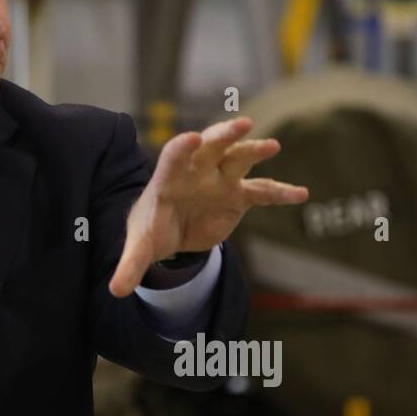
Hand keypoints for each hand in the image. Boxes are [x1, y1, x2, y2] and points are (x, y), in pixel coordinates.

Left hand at [108, 116, 307, 296]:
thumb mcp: (140, 247)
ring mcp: (219, 180)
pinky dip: (280, 192)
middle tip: (242, 125)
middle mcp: (196, 172)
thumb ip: (130, 265)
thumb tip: (115, 290)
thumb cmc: (151, 229)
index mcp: (168, 179)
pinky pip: (262, 191)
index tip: (190, 138)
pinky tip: (300, 194)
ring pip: (238, 159)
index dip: (181, 148)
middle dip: (224, 135)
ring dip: (254, 150)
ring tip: (271, 146)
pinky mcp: (238, 196)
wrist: (169, 231)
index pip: (173, 158)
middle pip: (210, 146)